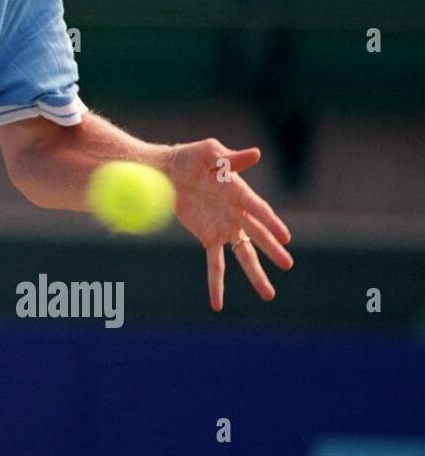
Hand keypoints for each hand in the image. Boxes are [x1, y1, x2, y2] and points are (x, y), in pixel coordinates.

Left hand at [165, 139, 293, 310]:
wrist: (167, 172)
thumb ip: (231, 158)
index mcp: (239, 192)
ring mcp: (225, 228)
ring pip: (244, 254)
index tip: (285, 237)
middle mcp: (237, 213)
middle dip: (272, 250)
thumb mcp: (209, 152)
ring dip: (255, 274)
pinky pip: (215, 264)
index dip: (271, 223)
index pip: (258, 210)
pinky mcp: (209, 237)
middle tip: (288, 265)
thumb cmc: (191, 158)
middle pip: (258, 235)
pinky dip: (217, 283)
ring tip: (268, 295)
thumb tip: (256, 153)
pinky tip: (218, 303)